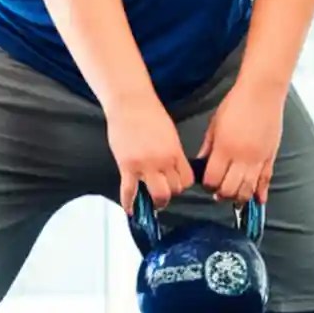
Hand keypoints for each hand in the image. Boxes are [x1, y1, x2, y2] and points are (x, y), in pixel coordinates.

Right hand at [106, 95, 193, 214]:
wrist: (130, 102)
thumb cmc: (149, 113)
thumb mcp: (169, 133)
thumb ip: (172, 153)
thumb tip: (172, 167)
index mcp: (175, 152)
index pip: (187, 180)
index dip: (182, 185)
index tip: (176, 185)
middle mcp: (163, 161)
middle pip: (174, 190)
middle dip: (170, 194)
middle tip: (163, 194)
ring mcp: (145, 165)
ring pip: (158, 194)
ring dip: (156, 201)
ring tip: (151, 202)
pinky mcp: (127, 166)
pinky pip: (129, 191)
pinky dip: (129, 203)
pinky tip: (130, 210)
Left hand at [198, 79, 285, 205]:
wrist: (262, 92)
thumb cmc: (237, 104)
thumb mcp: (214, 124)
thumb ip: (208, 146)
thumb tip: (200, 162)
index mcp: (224, 148)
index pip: (213, 179)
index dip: (208, 185)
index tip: (207, 182)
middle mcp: (242, 157)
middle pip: (230, 189)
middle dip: (222, 194)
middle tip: (218, 191)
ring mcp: (258, 159)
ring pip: (248, 189)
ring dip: (239, 197)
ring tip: (234, 195)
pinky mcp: (270, 156)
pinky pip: (266, 180)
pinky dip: (261, 193)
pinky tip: (258, 200)